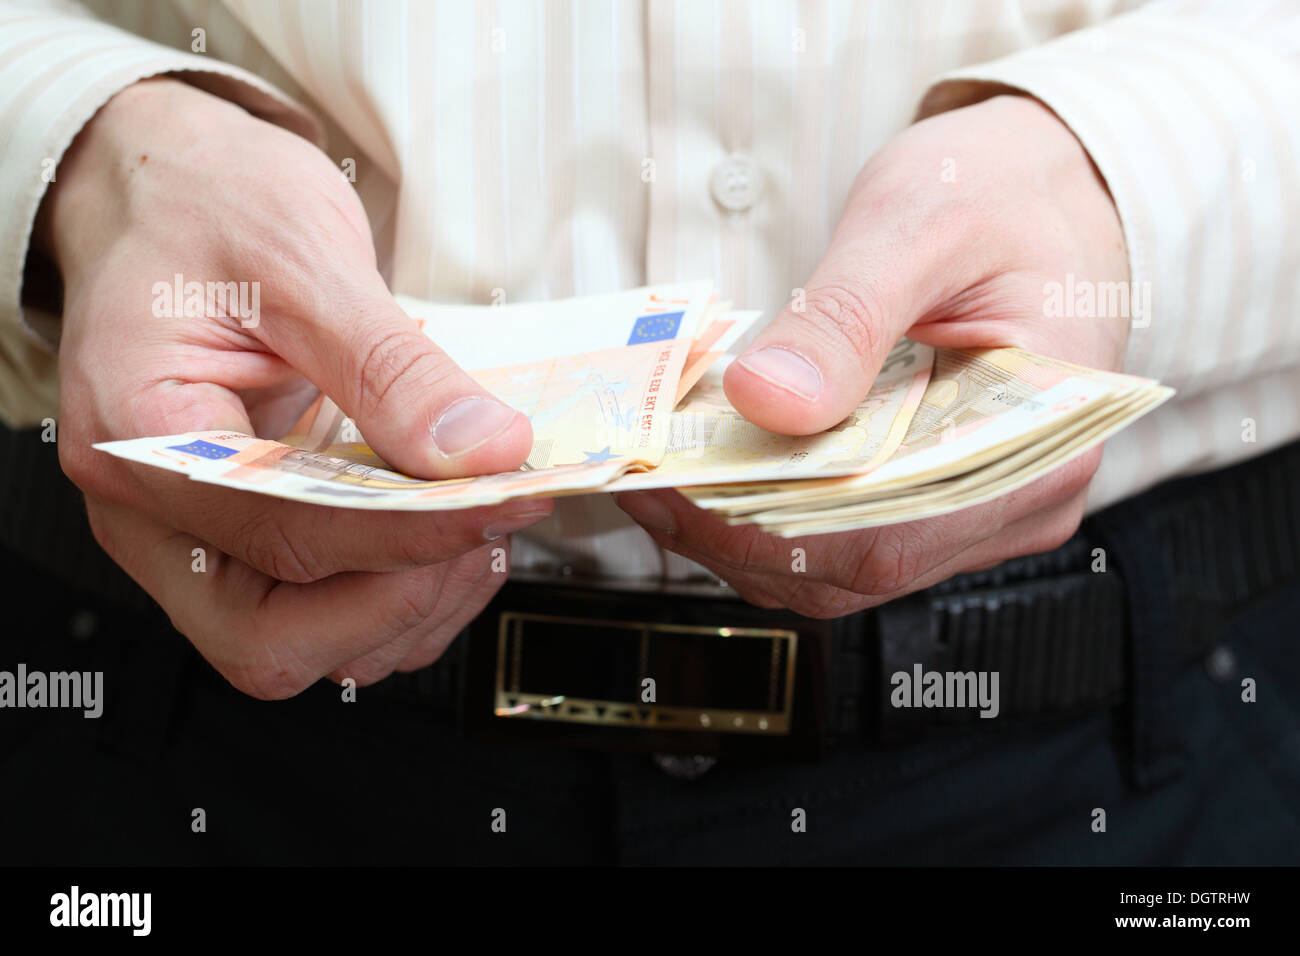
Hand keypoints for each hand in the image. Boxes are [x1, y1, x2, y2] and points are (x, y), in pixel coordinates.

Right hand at [43, 78, 548, 695]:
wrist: (171, 189)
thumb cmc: (207, 205)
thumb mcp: (303, 257)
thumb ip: (390, 367)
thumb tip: (479, 450)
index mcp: (142, 433)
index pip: (283, 537)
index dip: (408, 535)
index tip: (500, 501)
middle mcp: (153, 507)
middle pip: (269, 640)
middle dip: (396, 601)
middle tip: (482, 528)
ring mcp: (197, 530)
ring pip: (300, 643)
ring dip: (407, 606)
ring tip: (477, 522)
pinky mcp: (245, 529)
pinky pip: (318, 610)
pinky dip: (397, 592)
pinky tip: (448, 531)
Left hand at [616, 94, 1129, 616]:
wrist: (1040, 190)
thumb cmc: (1002, 194)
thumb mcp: (920, 225)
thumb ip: (846, 316)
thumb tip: (768, 399)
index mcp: (1036, 444)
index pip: (889, 533)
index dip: (769, 525)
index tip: (677, 487)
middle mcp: (1013, 498)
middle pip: (852, 563)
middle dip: (735, 528)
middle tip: (643, 475)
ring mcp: (973, 506)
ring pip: (836, 562)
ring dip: (739, 525)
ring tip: (661, 470)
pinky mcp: (933, 494)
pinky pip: (840, 530)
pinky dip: (767, 507)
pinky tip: (709, 467)